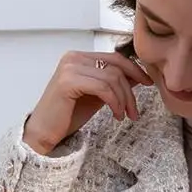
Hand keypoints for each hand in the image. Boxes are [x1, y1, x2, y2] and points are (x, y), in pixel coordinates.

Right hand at [22, 51, 152, 155]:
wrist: (44, 133)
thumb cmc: (67, 116)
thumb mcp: (97, 96)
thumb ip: (112, 83)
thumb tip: (138, 75)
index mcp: (79, 57)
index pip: (115, 57)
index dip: (135, 70)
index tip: (148, 83)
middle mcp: (73, 58)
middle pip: (116, 66)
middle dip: (130, 89)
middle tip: (135, 111)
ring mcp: (70, 68)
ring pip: (112, 78)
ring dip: (123, 99)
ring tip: (123, 115)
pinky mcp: (68, 81)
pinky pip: (103, 88)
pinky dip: (114, 102)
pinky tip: (116, 115)